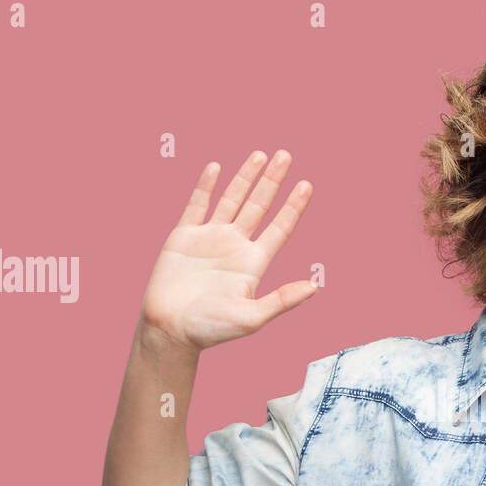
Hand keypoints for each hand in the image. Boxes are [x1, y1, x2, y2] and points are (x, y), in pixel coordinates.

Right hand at [138, 149, 317, 354]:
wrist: (170, 330)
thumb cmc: (211, 330)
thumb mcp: (251, 317)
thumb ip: (282, 300)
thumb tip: (315, 286)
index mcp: (254, 263)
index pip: (280, 228)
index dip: (293, 207)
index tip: (307, 185)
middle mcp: (235, 246)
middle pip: (259, 206)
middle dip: (272, 181)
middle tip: (286, 155)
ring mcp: (209, 238)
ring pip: (232, 200)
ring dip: (245, 177)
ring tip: (261, 155)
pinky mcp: (183, 236)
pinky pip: (197, 204)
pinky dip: (206, 186)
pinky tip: (217, 168)